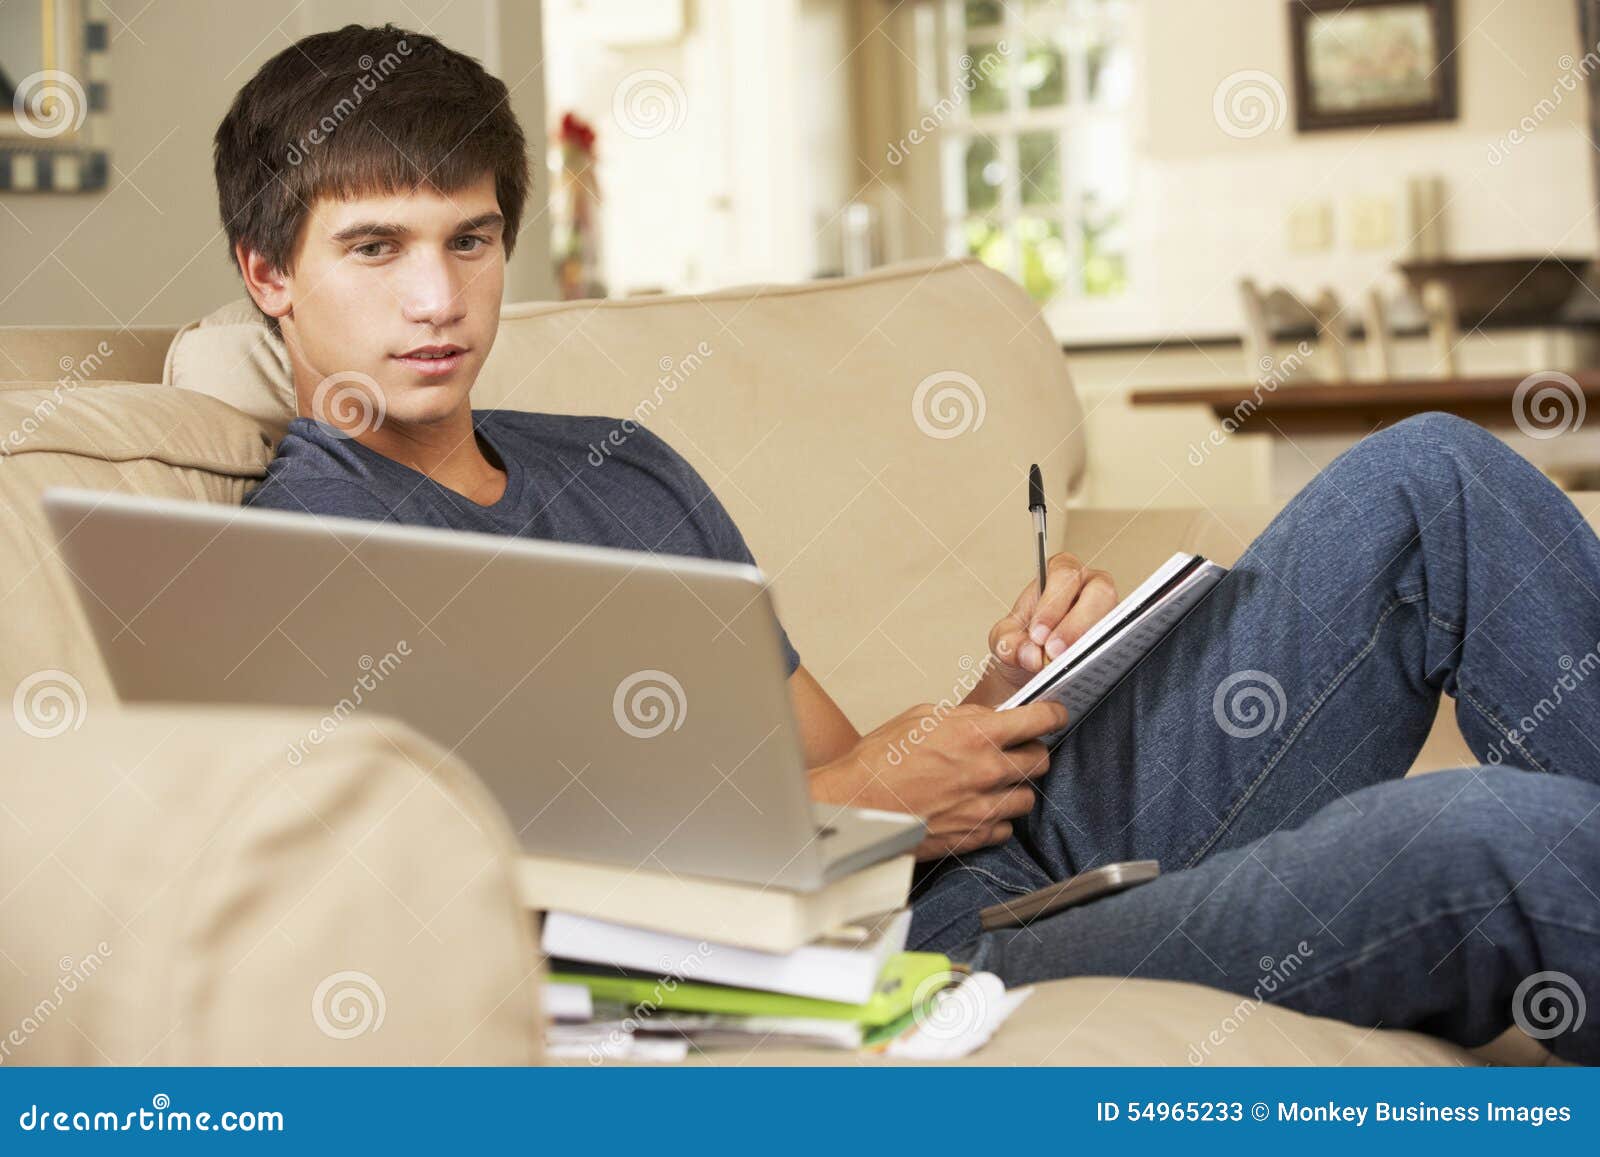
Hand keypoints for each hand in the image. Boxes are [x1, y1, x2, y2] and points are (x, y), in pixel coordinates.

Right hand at [809, 698, 1069, 858]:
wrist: (854, 806)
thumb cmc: (877, 762)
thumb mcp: (920, 717)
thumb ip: (963, 717)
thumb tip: (988, 718)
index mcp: (975, 734)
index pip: (1039, 721)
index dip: (1053, 714)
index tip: (1055, 714)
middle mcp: (986, 771)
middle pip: (1040, 760)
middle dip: (1032, 751)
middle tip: (1016, 749)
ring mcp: (983, 807)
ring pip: (1027, 797)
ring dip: (1014, 787)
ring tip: (992, 782)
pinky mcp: (974, 837)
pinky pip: (1006, 828)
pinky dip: (997, 817)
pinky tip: (976, 807)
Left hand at [987, 552, 1116, 691]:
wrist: (1032, 668)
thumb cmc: (1023, 641)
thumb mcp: (1005, 639)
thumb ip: (1008, 642)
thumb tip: (1028, 653)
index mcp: (1059, 573)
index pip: (1063, 576)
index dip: (1052, 604)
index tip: (1038, 634)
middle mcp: (1090, 585)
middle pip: (1099, 591)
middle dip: (1076, 624)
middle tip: (1053, 652)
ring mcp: (1108, 610)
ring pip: (1113, 617)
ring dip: (1090, 641)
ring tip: (1066, 664)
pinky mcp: (1117, 633)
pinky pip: (1118, 642)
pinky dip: (1100, 656)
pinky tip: (1082, 671)